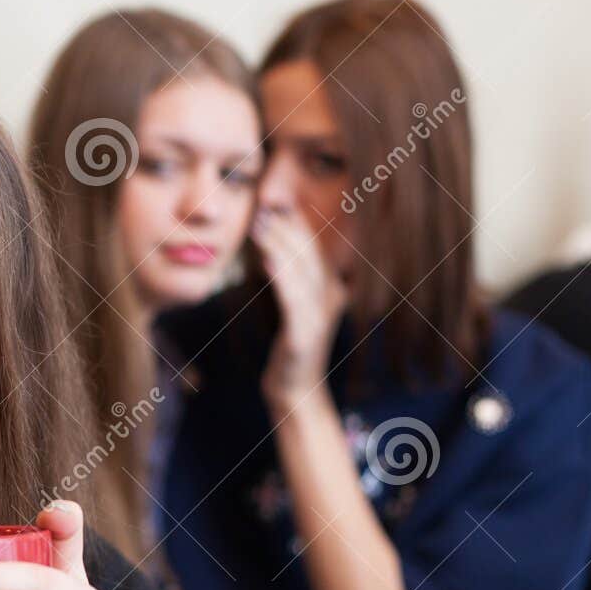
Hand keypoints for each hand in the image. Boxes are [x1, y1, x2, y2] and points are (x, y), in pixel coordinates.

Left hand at [253, 205, 346, 415]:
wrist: (295, 390)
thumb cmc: (289, 347)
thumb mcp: (294, 308)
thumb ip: (291, 280)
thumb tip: (273, 247)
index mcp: (330, 289)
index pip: (314, 247)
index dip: (297, 222)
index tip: (276, 199)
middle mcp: (330, 299)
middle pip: (309, 254)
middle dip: (286, 227)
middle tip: (263, 205)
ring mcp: (319, 317)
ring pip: (301, 272)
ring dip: (280, 244)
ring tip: (259, 224)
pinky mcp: (305, 334)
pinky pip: (293, 300)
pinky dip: (281, 278)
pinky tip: (267, 261)